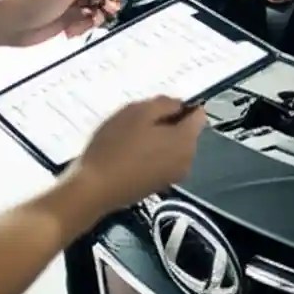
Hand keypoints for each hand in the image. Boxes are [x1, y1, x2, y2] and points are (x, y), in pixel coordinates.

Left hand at [0, 0, 140, 46]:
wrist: (12, 25)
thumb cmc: (34, 2)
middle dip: (109, 2)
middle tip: (106, 10)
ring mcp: (73, 4)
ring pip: (99, 9)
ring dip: (96, 18)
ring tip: (83, 22)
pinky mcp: (69, 20)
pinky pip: (88, 23)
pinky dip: (84, 27)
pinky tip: (72, 31)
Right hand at [68, 97, 206, 216]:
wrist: (94, 190)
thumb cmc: (116, 146)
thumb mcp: (138, 112)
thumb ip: (164, 104)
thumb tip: (179, 105)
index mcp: (186, 140)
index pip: (199, 115)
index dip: (183, 105)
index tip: (159, 105)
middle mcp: (187, 160)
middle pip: (186, 132)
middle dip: (168, 123)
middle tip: (139, 121)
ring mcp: (173, 176)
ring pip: (173, 147)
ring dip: (158, 139)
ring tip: (130, 138)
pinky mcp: (158, 187)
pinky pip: (163, 162)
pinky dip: (152, 155)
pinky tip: (129, 155)